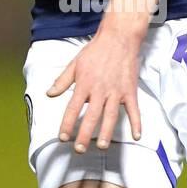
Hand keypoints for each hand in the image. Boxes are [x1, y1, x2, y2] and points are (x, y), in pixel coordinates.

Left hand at [47, 25, 143, 152]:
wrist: (119, 38)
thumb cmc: (96, 51)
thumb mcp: (75, 64)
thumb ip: (62, 81)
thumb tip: (49, 94)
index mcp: (84, 84)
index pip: (72, 108)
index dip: (66, 124)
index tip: (63, 137)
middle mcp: (99, 90)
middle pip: (91, 116)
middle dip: (84, 135)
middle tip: (79, 149)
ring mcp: (116, 92)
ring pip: (110, 116)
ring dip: (106, 133)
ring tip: (101, 146)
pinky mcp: (130, 91)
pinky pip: (134, 110)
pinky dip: (136, 123)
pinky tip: (137, 135)